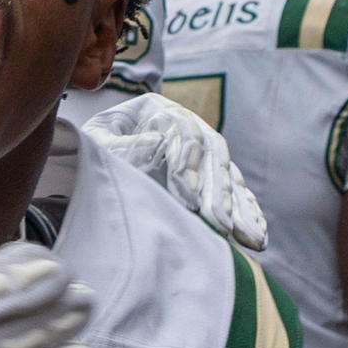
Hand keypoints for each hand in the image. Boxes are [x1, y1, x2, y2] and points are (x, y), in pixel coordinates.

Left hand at [81, 92, 270, 252]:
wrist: (89, 153)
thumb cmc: (92, 147)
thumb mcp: (96, 141)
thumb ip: (122, 143)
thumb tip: (156, 144)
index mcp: (159, 109)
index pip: (184, 134)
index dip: (188, 167)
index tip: (189, 199)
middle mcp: (186, 124)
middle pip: (213, 155)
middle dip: (219, 194)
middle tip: (223, 226)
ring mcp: (200, 147)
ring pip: (227, 175)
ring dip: (240, 208)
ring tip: (252, 238)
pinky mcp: (206, 172)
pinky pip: (233, 189)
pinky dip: (245, 211)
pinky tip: (257, 232)